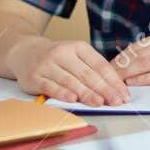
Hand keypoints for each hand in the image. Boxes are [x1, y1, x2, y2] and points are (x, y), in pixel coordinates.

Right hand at [12, 37, 129, 106]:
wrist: (24, 52)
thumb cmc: (57, 58)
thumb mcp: (76, 56)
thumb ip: (92, 69)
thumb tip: (115, 88)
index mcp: (78, 47)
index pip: (100, 65)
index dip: (113, 80)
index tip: (124, 94)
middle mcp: (63, 53)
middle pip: (87, 74)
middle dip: (105, 89)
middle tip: (117, 101)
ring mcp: (47, 65)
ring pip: (71, 81)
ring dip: (87, 93)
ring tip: (100, 102)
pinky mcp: (34, 77)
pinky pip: (50, 86)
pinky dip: (62, 93)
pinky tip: (73, 100)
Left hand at [112, 29, 149, 84]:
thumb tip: (144, 63)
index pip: (138, 46)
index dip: (120, 57)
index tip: (107, 68)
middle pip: (138, 54)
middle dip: (118, 66)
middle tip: (102, 77)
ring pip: (146, 63)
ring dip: (127, 74)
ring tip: (112, 83)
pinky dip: (145, 79)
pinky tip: (134, 84)